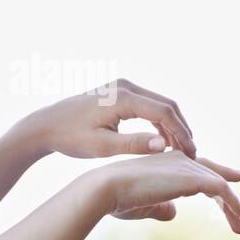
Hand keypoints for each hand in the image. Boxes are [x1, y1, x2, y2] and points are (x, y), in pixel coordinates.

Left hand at [19, 78, 197, 163]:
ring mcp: (123, 86)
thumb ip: (133, 145)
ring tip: (180, 150)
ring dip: (171, 126)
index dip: (180, 133)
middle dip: (181, 128)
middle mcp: (126, 86)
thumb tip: (164, 145)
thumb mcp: (101, 147)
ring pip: (158, 104)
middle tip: (192, 153)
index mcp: (123, 97)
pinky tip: (162, 141)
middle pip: (166, 105)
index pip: (163, 113)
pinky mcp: (119, 92)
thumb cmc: (70, 138)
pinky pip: (146, 105)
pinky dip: (157, 122)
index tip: (191, 153)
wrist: (47, 125)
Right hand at [99, 151, 239, 231]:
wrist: (106, 189)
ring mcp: (187, 166)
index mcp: (168, 163)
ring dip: (232, 207)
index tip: (234, 182)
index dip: (217, 176)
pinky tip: (239, 215)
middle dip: (228, 197)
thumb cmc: (116, 199)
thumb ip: (160, 208)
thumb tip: (174, 214)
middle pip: (213, 177)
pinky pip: (220, 189)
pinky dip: (231, 202)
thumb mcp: (142, 206)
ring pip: (219, 185)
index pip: (199, 169)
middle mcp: (181, 159)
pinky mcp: (192, 177)